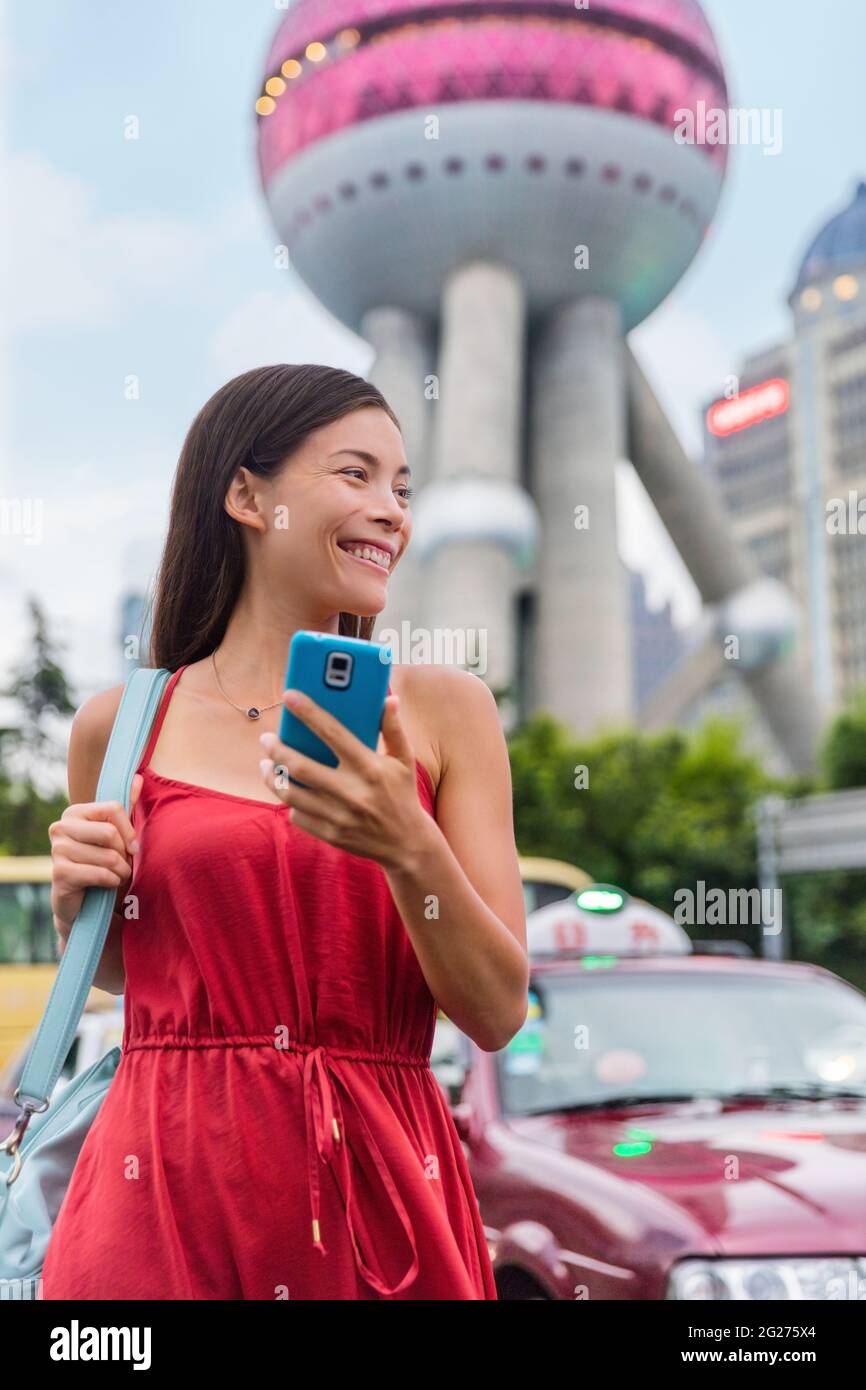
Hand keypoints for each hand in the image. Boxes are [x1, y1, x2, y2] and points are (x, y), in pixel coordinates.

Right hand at [48, 775, 141, 940]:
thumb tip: (138, 777)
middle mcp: (60, 827)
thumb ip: (126, 807)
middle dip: (124, 853)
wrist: (83, 902)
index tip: (131, 846)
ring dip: (120, 871)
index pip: (114, 808)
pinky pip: (100, 874)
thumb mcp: (115, 835)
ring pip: (108, 856)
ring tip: (114, 875)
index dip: (129, 830)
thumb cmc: (102, 864)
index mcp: (74, 813)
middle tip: (121, 864)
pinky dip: (111, 882)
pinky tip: (106, 885)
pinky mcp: (59, 873)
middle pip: (110, 833)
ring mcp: (56, 850)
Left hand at [258, 690, 432, 871]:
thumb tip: (388, 699)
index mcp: (369, 767)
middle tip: (266, 738)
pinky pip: (297, 814)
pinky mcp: (331, 834)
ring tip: (265, 764)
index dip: (308, 712)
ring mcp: (339, 816)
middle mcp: (352, 792)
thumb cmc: (402, 794)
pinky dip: (289, 800)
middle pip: (299, 766)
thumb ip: (393, 729)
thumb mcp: (404, 760)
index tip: (289, 696)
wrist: (406, 844)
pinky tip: (287, 789)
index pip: (333, 733)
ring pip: (291, 793)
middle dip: (275, 749)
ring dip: (271, 776)